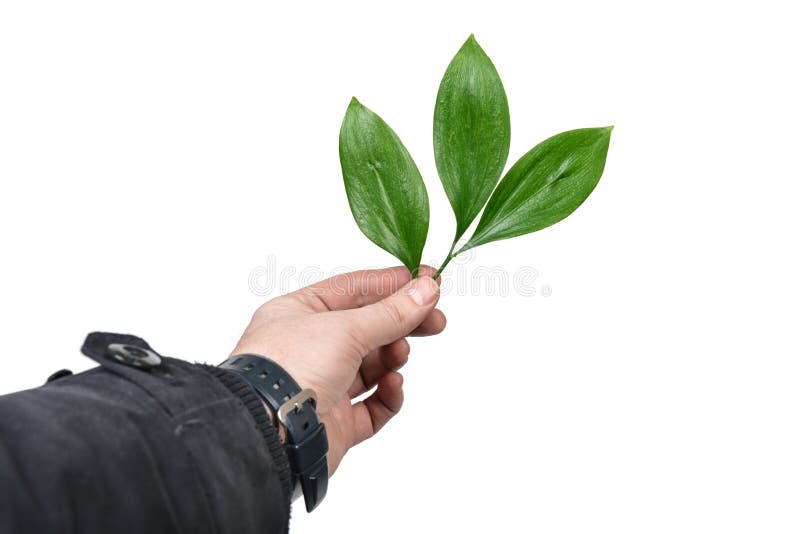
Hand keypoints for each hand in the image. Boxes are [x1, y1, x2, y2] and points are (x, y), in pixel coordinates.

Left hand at [232, 265, 445, 473]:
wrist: (268, 435)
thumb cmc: (290, 369)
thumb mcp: (346, 329)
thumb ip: (391, 312)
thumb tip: (426, 290)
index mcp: (299, 313)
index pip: (353, 289)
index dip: (392, 283)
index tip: (429, 281)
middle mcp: (308, 348)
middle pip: (366, 327)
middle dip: (402, 323)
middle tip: (436, 321)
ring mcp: (322, 386)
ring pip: (371, 367)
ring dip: (392, 357)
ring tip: (400, 355)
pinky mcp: (335, 424)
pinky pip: (372, 407)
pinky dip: (387, 395)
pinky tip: (393, 385)